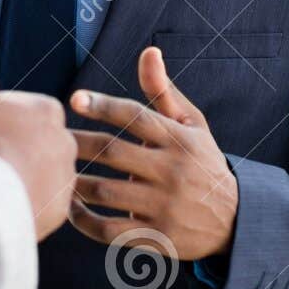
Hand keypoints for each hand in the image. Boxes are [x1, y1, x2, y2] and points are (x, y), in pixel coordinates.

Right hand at [0, 11, 76, 238]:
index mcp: (48, 110)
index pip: (22, 109)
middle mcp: (66, 143)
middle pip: (31, 141)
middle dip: (10, 148)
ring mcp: (65, 180)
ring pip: (38, 172)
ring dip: (19, 176)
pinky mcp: (59, 212)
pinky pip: (41, 204)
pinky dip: (24, 204)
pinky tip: (2, 205)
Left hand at [67, 46, 237, 260]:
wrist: (234, 221)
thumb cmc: (202, 163)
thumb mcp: (192, 126)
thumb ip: (163, 92)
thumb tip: (148, 51)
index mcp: (179, 139)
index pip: (135, 116)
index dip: (103, 106)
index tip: (75, 99)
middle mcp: (172, 171)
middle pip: (114, 152)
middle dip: (79, 143)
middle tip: (53, 138)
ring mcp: (164, 206)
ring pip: (107, 192)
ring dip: (75, 182)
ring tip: (55, 171)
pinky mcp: (157, 237)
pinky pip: (110, 230)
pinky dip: (84, 221)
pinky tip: (70, 208)